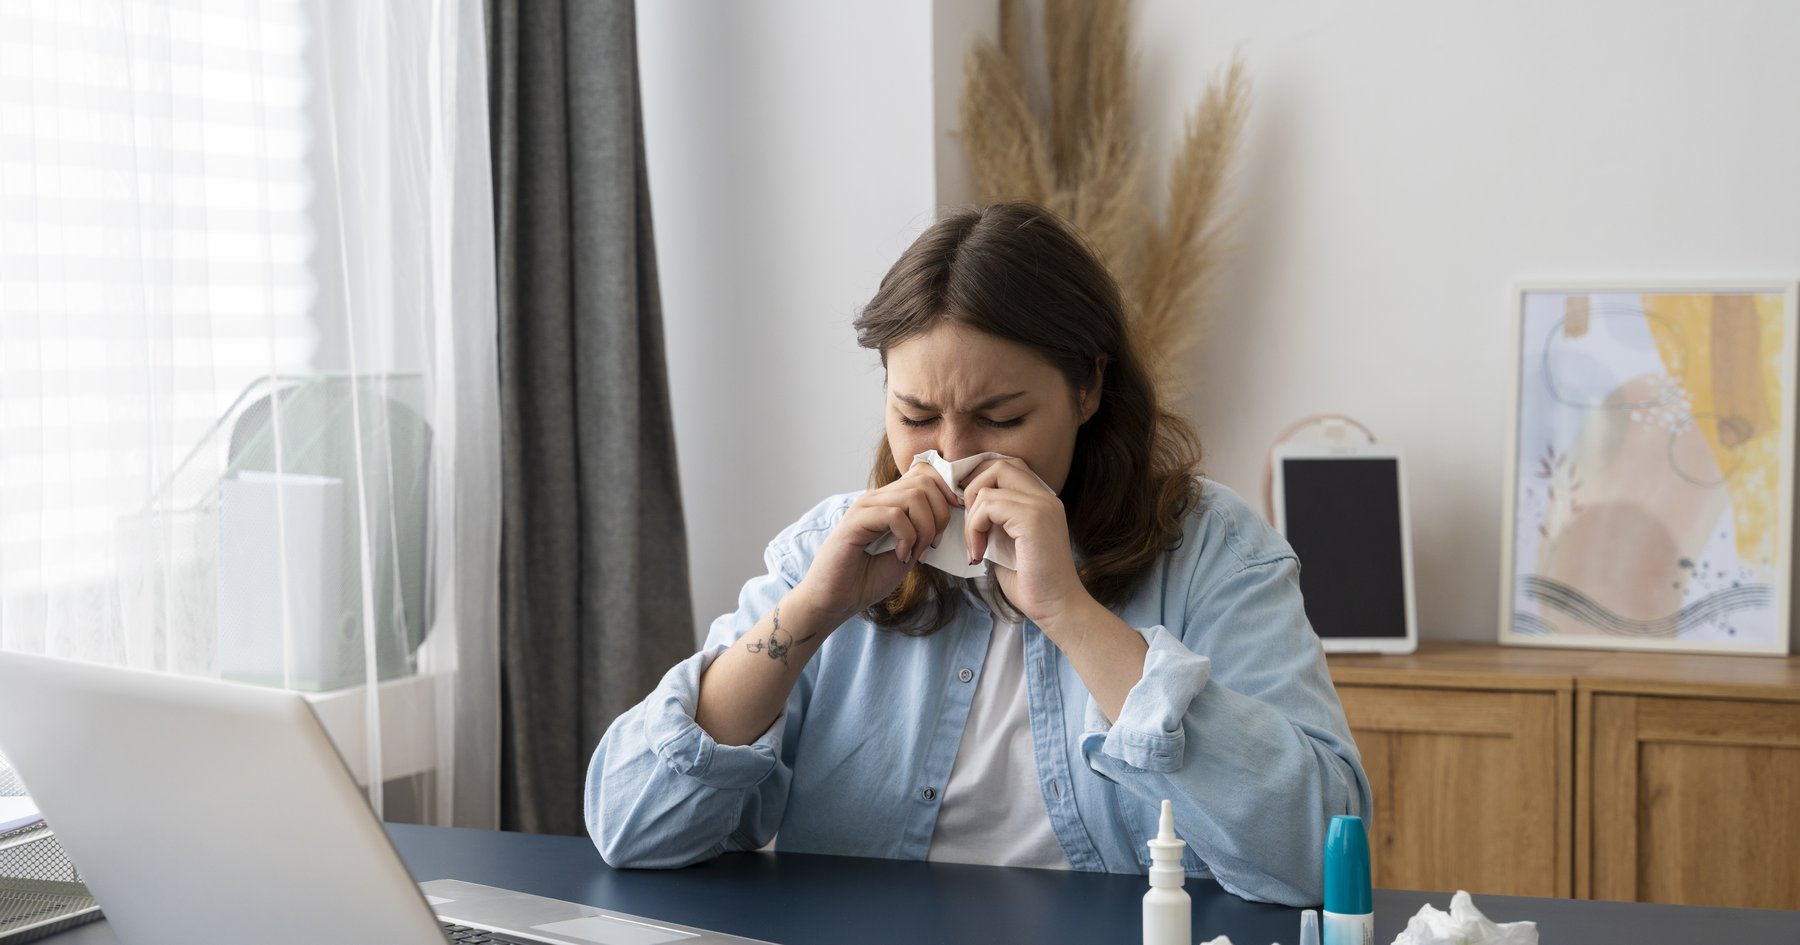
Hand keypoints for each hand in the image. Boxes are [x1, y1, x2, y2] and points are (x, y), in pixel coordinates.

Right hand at [792, 462, 960, 623]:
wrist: (835, 600)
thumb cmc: (867, 580)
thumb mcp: (907, 553)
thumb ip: (924, 532)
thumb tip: (951, 516)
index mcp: (889, 501)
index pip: (925, 474)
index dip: (946, 495)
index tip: (949, 527)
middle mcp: (877, 498)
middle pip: (925, 481)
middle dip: (940, 514)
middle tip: (931, 544)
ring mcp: (865, 507)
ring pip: (914, 496)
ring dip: (925, 528)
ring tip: (916, 552)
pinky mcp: (855, 522)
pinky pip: (895, 515)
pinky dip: (907, 537)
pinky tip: (901, 556)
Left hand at [961, 457, 1093, 625]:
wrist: (1057, 607)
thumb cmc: (1032, 583)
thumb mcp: (1005, 545)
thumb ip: (993, 523)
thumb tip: (965, 511)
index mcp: (1041, 501)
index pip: (1007, 468)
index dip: (980, 482)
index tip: (967, 512)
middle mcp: (1045, 497)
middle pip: (999, 464)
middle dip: (972, 488)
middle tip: (968, 523)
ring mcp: (1041, 504)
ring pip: (989, 482)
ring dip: (972, 514)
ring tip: (975, 544)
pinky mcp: (1033, 518)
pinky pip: (989, 504)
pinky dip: (975, 527)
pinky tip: (979, 552)